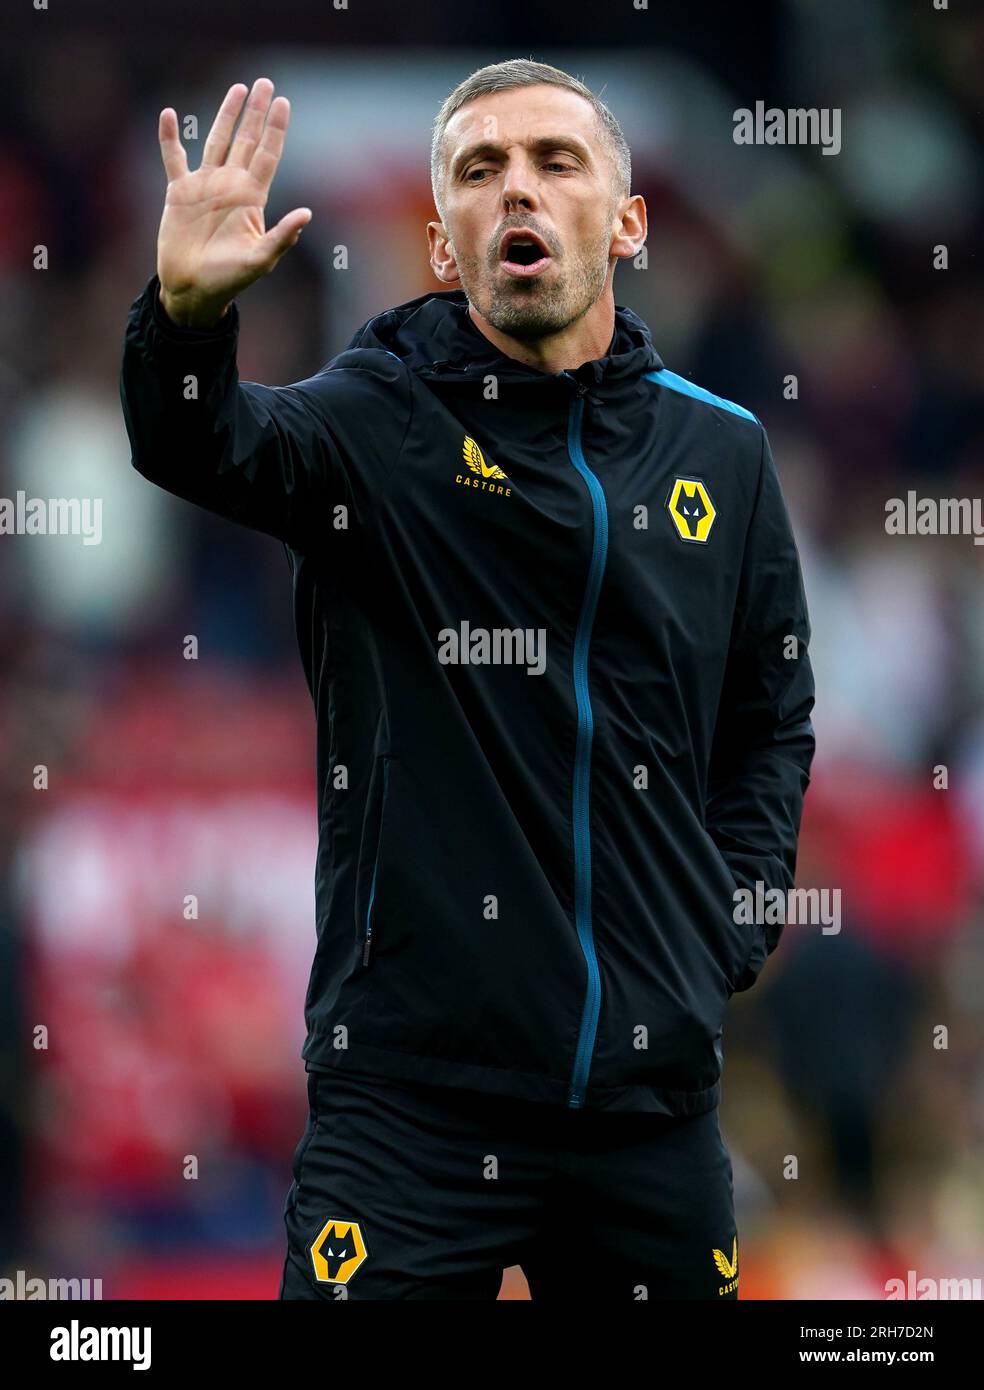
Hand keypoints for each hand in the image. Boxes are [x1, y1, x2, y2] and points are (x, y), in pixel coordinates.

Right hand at [156, 77, 311, 326]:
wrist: (194, 289)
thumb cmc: (230, 279)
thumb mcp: (261, 259)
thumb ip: (283, 236)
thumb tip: (307, 214)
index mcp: (252, 198)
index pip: (268, 155)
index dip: (276, 129)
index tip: (284, 102)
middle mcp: (231, 186)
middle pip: (247, 140)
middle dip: (256, 113)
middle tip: (265, 84)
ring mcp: (205, 186)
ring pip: (216, 141)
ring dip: (225, 115)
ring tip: (237, 89)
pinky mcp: (179, 193)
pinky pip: (173, 159)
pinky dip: (169, 138)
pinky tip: (170, 115)